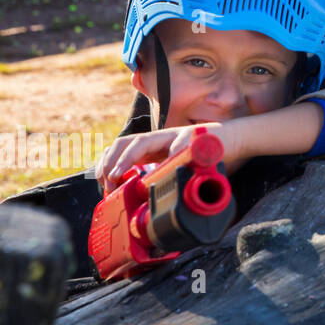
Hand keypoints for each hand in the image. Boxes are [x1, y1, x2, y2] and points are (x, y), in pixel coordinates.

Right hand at [96, 124, 216, 194]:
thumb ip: (187, 151)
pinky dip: (112, 167)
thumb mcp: (201, 147)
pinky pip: (123, 157)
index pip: (138, 144)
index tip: (116, 176)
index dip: (125, 159)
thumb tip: (170, 159)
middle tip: (108, 185)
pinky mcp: (147, 156)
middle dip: (110, 163)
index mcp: (164, 137)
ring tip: (106, 187)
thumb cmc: (209, 144)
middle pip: (122, 144)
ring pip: (119, 150)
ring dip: (107, 166)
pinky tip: (110, 183)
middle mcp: (152, 139)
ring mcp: (148, 147)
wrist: (218, 140)